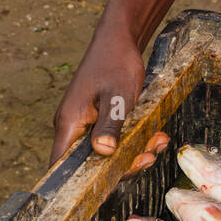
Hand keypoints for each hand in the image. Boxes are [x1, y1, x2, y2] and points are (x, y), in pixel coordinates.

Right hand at [51, 21, 168, 175]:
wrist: (119, 39)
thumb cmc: (115, 61)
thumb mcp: (118, 95)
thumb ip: (110, 124)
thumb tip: (103, 152)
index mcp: (69, 123)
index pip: (63, 166)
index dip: (83, 182)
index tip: (114, 179)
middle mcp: (73, 127)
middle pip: (90, 164)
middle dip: (123, 164)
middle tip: (149, 156)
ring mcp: (86, 124)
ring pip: (106, 153)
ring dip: (134, 151)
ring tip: (158, 141)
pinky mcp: (99, 120)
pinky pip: (114, 139)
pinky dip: (134, 140)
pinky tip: (154, 134)